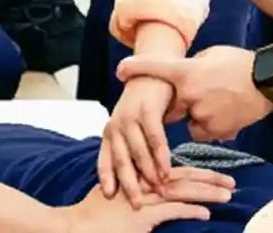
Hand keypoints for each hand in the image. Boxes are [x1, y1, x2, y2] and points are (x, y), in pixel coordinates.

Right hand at [63, 167, 234, 232]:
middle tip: (232, 181)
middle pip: (184, 176)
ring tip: (228, 194)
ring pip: (183, 190)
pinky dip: (191, 210)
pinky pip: (172, 210)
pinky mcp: (142, 215)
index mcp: (140, 176)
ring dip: (208, 192)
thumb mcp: (119, 198)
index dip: (198, 171)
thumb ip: (139, 195)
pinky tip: (206, 214)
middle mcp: (144, 183)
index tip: (217, 174)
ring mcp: (144, 198)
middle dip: (210, 178)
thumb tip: (155, 195)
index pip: (175, 170)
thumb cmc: (94, 217)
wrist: (74, 227)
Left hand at [98, 77, 186, 206]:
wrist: (154, 69)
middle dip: (129, 184)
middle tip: (137, 204)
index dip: (107, 178)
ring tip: (158, 189)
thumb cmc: (146, 102)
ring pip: (138, 152)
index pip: (105, 159)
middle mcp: (116, 124)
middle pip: (121, 160)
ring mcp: (131, 116)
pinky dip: (161, 156)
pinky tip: (167, 169)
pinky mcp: (147, 109)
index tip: (110, 196)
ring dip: (149, 173)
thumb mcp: (133, 125)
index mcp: (110, 130)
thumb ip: (133, 147)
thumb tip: (139, 175)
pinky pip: (154, 138)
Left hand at [117, 47, 272, 141]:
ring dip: (198, 114)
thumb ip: (192, 66)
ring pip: (188, 120)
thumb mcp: (212, 55)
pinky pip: (202, 131)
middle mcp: (189, 94)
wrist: (269, 82)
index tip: (119, 70)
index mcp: (187, 72)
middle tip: (202, 91)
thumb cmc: (241, 63)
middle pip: (170, 105)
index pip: (156, 68)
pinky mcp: (214, 131)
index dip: (136, 68)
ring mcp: (200, 114)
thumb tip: (184, 74)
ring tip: (222, 101)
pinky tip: (227, 113)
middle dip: (177, 102)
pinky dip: (211, 126)